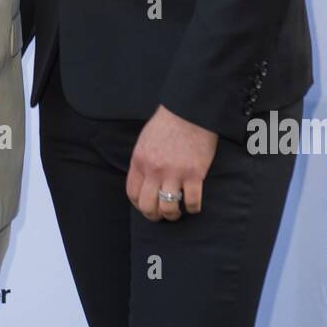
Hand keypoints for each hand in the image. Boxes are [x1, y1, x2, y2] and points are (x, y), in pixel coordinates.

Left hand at [126, 105, 217, 221]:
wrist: (189, 111)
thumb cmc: (168, 123)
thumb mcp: (145, 141)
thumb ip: (143, 162)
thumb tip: (143, 181)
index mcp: (139, 162)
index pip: (133, 193)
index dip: (139, 205)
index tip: (147, 207)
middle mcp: (153, 170)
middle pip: (147, 206)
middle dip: (154, 216)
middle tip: (161, 215)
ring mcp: (174, 173)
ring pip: (168, 209)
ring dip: (172, 215)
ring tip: (178, 213)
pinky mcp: (194, 174)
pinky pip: (191, 202)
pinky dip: (193, 208)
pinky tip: (193, 206)